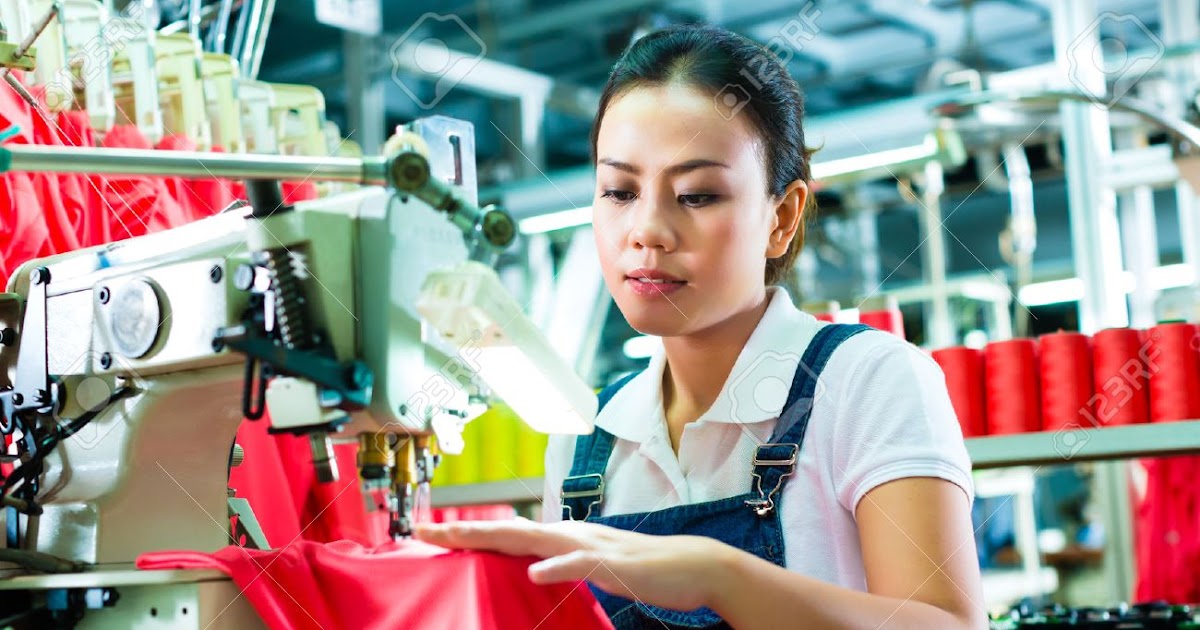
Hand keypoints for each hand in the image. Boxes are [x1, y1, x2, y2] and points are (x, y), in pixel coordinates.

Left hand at [415, 519, 736, 612]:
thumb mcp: (591, 566)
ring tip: (459, 538)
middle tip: (423, 529)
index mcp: (563, 537)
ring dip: (495, 538)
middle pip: (508, 530)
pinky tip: (535, 572)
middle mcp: (570, 534)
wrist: (692, 565)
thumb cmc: (643, 568)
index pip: (506, 533)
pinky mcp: (614, 563)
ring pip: (534, 539)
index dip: (468, 532)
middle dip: (464, 530)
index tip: (431, 532)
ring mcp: (591, 546)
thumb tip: (531, 566)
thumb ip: (561, 563)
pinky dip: (557, 568)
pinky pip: (581, 565)